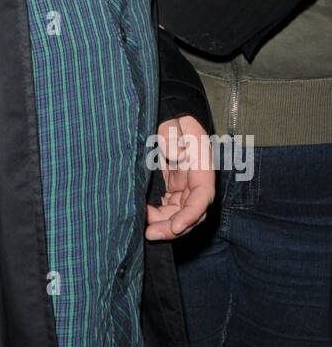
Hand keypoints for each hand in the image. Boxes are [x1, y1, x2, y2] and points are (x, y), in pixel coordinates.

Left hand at [145, 114, 214, 239]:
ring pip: (180, 214)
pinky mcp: (175, 187)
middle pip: (191, 212)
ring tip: (144, 225)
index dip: (191, 214)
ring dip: (165, 224)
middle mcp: (197, 178)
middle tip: (150, 234)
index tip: (176, 227)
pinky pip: (170, 208)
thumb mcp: (172, 120)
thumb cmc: (173, 117)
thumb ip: (172, 134)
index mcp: (201, 163)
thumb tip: (174, 154)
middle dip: (173, 227)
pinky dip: (159, 215)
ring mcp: (186, 184)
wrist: (172, 113)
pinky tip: (144, 214)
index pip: (202, 195)